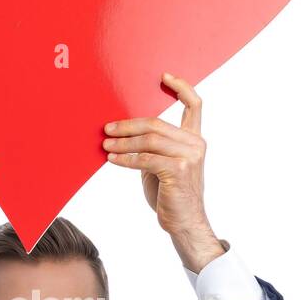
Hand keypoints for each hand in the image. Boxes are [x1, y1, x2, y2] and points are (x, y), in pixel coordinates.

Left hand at [103, 72, 224, 271]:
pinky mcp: (179, 170)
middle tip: (107, 128)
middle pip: (157, 123)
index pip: (194, 105)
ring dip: (123, 142)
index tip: (163, 76)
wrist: (184, 223)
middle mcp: (195, 144)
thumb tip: (123, 133)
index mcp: (193, 139)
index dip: (181, 87)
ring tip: (105, 145)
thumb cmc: (170, 195)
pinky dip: (126, 159)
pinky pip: (146, 159)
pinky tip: (112, 159)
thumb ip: (153, 147)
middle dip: (128, 125)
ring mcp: (189, 157)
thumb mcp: (163, 165)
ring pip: (150, 140)